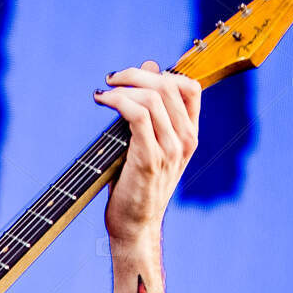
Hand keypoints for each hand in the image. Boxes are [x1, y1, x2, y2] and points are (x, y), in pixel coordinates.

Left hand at [95, 61, 199, 249]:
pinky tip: (103, 101)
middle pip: (169, 86)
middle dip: (136, 74)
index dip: (161, 74)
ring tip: (103, 92)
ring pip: (152, 97)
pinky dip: (118, 101)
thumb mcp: (145, 142)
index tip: (131, 77)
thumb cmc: (135, 186)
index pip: (190, 88)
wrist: (134, 226)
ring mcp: (170, 150)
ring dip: (123, 87)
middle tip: (111, 79)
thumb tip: (149, 66)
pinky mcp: (149, 158)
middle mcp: (185, 140)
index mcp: (189, 136)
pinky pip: (137, 115)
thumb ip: (149, 108)